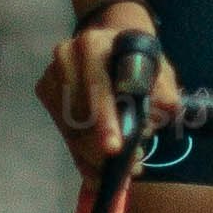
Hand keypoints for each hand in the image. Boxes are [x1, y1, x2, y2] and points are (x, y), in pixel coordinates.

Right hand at [39, 18, 161, 175]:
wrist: (113, 48)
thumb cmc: (139, 60)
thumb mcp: (159, 70)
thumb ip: (164, 89)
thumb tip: (166, 108)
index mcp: (93, 44)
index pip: (97, 85)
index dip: (105, 118)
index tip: (114, 149)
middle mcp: (65, 57)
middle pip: (79, 114)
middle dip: (102, 147)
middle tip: (128, 168)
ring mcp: (52, 76)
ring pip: (70, 130)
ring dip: (96, 156)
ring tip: (125, 167)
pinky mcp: (46, 93)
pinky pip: (65, 135)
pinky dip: (85, 155)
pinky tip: (104, 165)